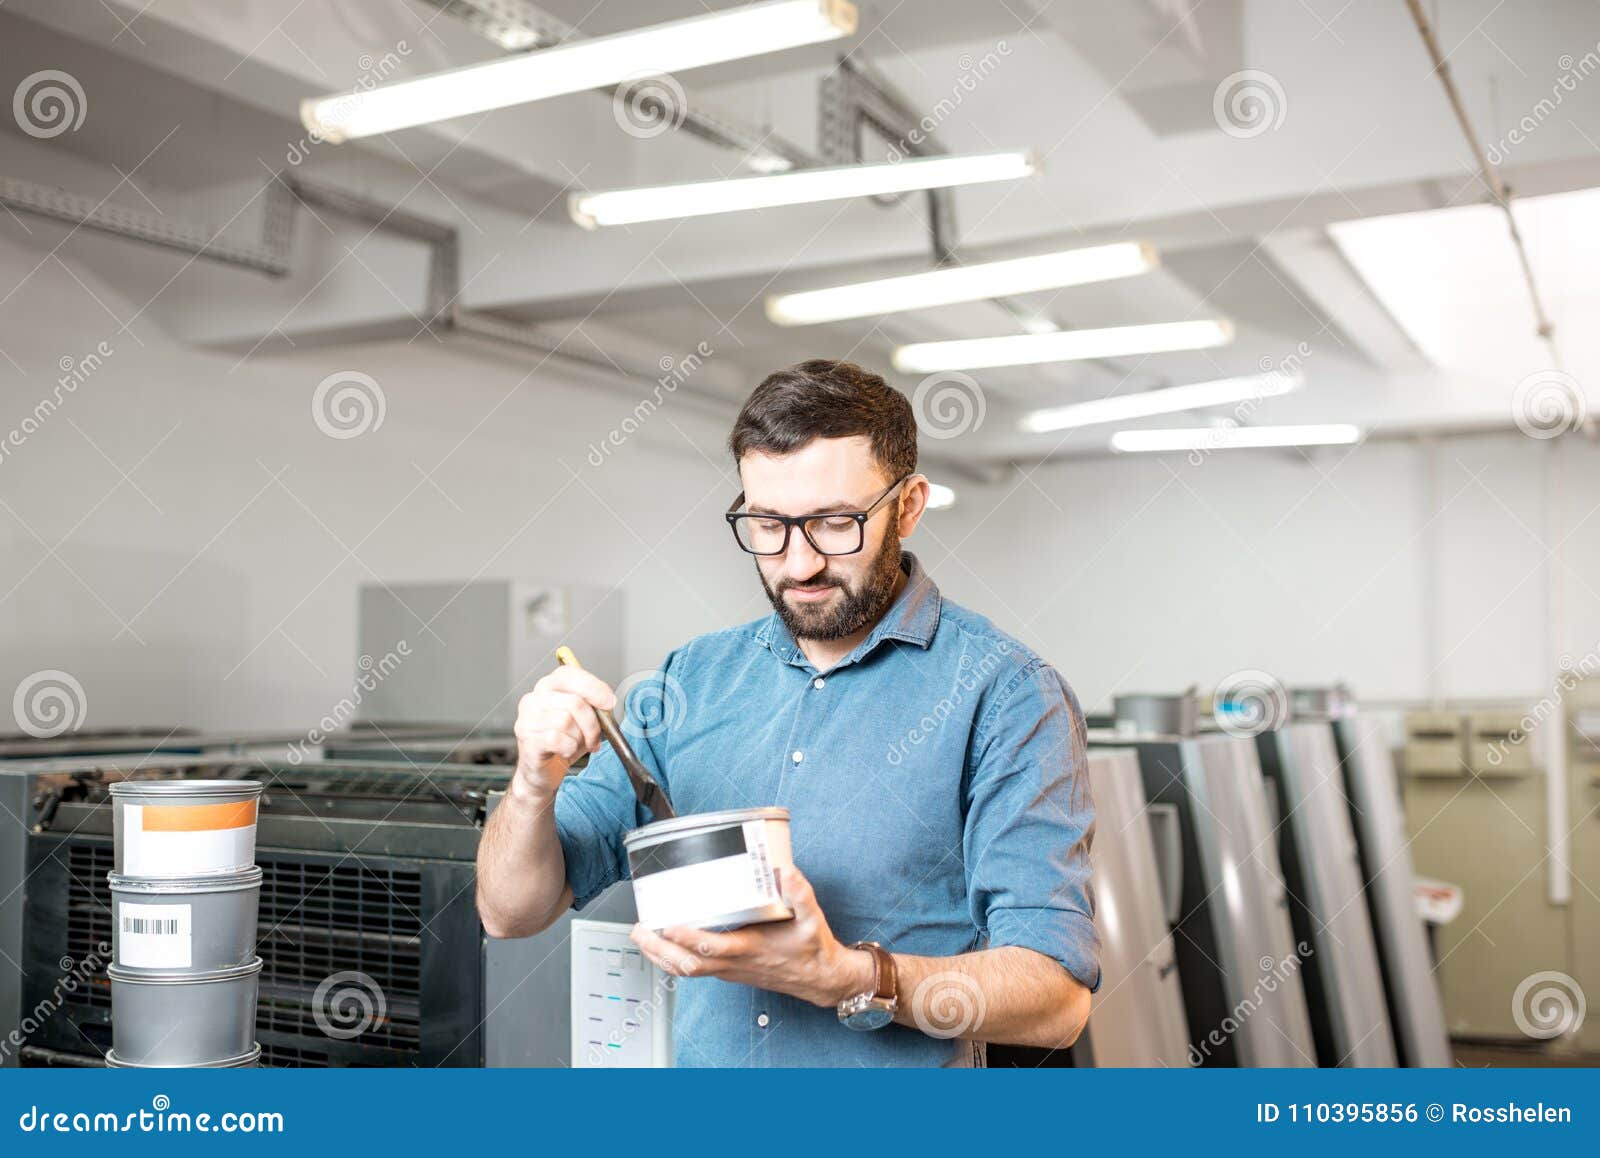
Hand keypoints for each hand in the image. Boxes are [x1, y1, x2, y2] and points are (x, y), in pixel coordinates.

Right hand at [510, 665, 616, 802]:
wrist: (543, 772)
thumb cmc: (563, 742)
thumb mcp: (582, 720)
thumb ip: (593, 706)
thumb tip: (608, 702)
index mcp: (547, 687)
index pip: (569, 675)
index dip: (593, 687)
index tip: (609, 702)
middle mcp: (533, 699)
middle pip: (574, 701)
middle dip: (592, 723)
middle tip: (596, 737)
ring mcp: (527, 719)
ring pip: (566, 721)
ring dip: (579, 738)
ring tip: (576, 744)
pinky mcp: (527, 739)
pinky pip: (557, 739)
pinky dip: (568, 748)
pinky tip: (565, 751)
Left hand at [630, 865, 874, 1008]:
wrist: (819, 979)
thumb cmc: (812, 949)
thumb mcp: (812, 918)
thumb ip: (800, 893)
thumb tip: (785, 870)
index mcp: (751, 949)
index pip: (712, 948)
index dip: (688, 939)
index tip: (669, 925)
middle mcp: (735, 963)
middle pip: (688, 964)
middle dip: (659, 949)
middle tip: (640, 930)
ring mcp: (729, 970)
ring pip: (687, 970)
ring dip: (660, 956)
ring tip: (641, 937)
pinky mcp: (729, 971)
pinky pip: (694, 970)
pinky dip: (673, 961)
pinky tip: (661, 949)